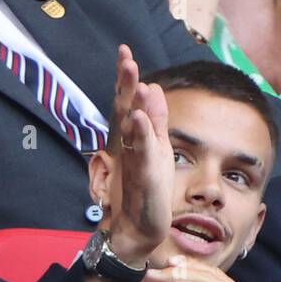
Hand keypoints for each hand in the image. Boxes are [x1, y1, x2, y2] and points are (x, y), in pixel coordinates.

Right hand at [107, 45, 172, 263]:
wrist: (139, 228)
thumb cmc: (146, 190)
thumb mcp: (156, 150)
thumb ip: (156, 121)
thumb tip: (154, 89)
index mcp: (133, 138)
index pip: (128, 102)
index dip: (126, 79)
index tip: (125, 52)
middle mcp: (128, 146)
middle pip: (124, 109)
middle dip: (125, 83)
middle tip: (125, 56)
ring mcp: (133, 160)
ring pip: (130, 127)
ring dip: (131, 101)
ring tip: (134, 76)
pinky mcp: (141, 177)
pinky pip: (139, 153)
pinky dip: (140, 135)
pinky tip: (139, 118)